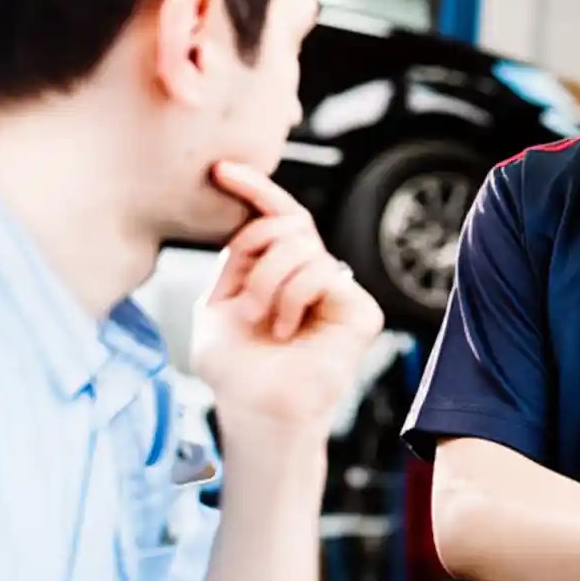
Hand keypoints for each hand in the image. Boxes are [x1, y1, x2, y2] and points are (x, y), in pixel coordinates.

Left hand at [190, 161, 385, 432]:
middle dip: (256, 251)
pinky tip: (288, 331)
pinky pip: (323, 273)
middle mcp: (316, 274)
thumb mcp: (218, 304)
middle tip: (247, 302)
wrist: (254, 410)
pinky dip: (293, 299)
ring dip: (270, 285)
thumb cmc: (235, 369)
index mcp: (282, 270)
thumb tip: (252, 217)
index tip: (221, 170)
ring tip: (266, 323)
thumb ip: (236, 259)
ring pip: (304, 247)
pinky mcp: (361, 310)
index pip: (277, 216)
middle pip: (289, 223)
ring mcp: (341, 291)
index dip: (255, 188)